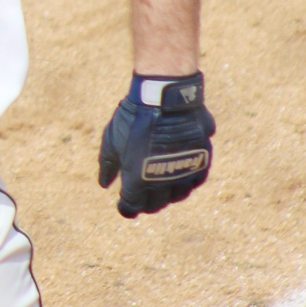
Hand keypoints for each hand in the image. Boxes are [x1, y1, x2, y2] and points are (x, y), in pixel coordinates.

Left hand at [97, 72, 214, 217]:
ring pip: (178, 195)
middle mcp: (162, 182)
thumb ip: (108, 165)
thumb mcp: (112, 140)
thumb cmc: (133, 118)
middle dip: (146, 204)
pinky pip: (195, 181)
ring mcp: (183, 173)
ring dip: (168, 194)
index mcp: (137, 180)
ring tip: (161, 186)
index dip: (127, 208)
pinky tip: (179, 174)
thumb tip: (105, 184)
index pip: (132, 206)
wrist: (164, 98)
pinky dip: (187, 181)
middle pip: (155, 205)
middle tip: (142, 197)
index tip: (124, 205)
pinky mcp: (201, 161)